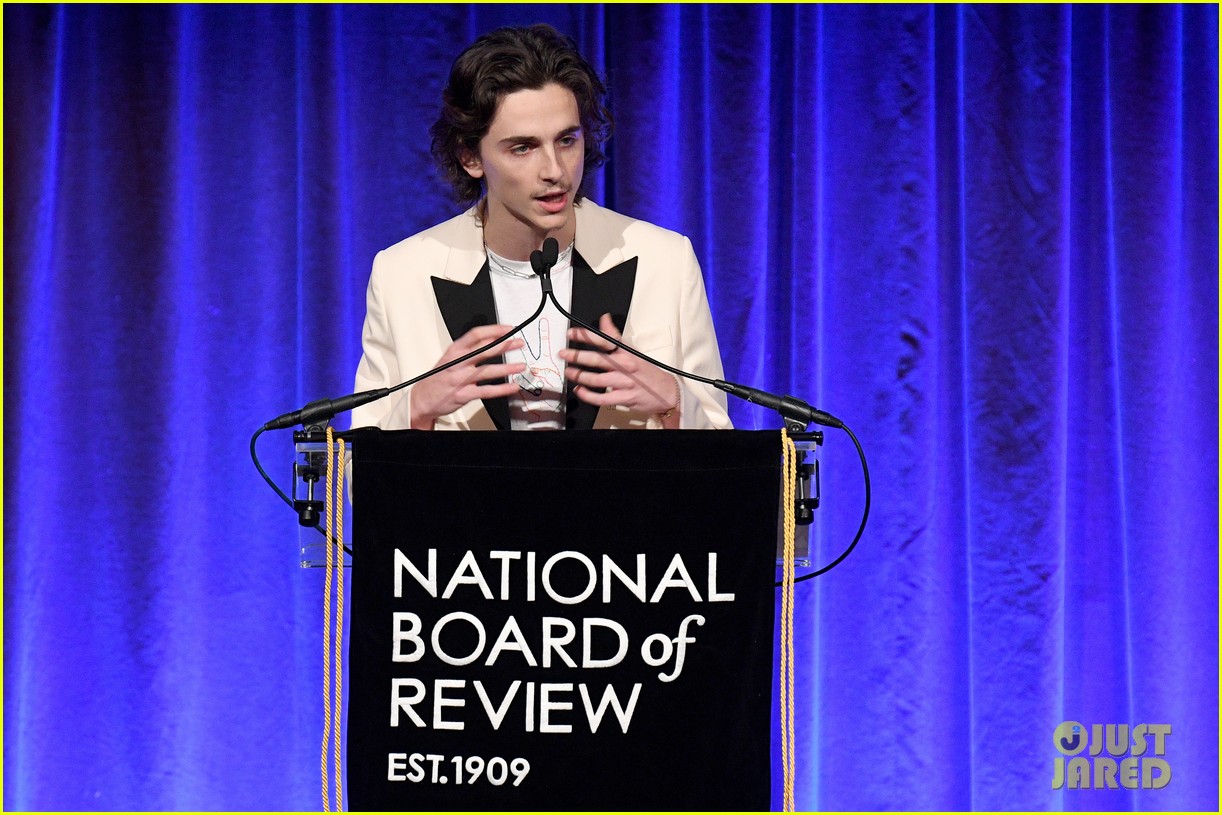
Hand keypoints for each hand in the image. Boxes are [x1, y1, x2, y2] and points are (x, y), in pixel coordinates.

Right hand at [410, 324, 525, 428]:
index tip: (508, 329)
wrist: (421, 399)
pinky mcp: (463, 395)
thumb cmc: (438, 377)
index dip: (494, 330)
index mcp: (454, 350)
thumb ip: (469, 350)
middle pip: (484, 350)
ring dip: (506, 368)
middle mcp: (457, 363)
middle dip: (504, 345)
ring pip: (487, 371)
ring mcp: (460, 379)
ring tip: (520, 366)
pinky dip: (501, 389)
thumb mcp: (450, 358)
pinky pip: (486, 391)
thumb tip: (491, 340)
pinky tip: (512, 386)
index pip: (476, 335)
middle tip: (518, 343)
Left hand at [559, 314, 680, 422]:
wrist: (667, 392)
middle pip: (598, 359)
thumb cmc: (648, 373)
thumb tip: (604, 320)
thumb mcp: (634, 351)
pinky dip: (588, 395)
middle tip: (564, 353)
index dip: (587, 335)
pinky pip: (602, 398)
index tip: (573, 333)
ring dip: (579, 375)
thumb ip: (616, 338)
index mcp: (627, 353)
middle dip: (577, 356)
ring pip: (597, 379)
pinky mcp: (624, 398)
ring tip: (569, 372)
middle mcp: (626, 366)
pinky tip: (579, 390)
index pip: (606, 340)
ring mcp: (625, 383)